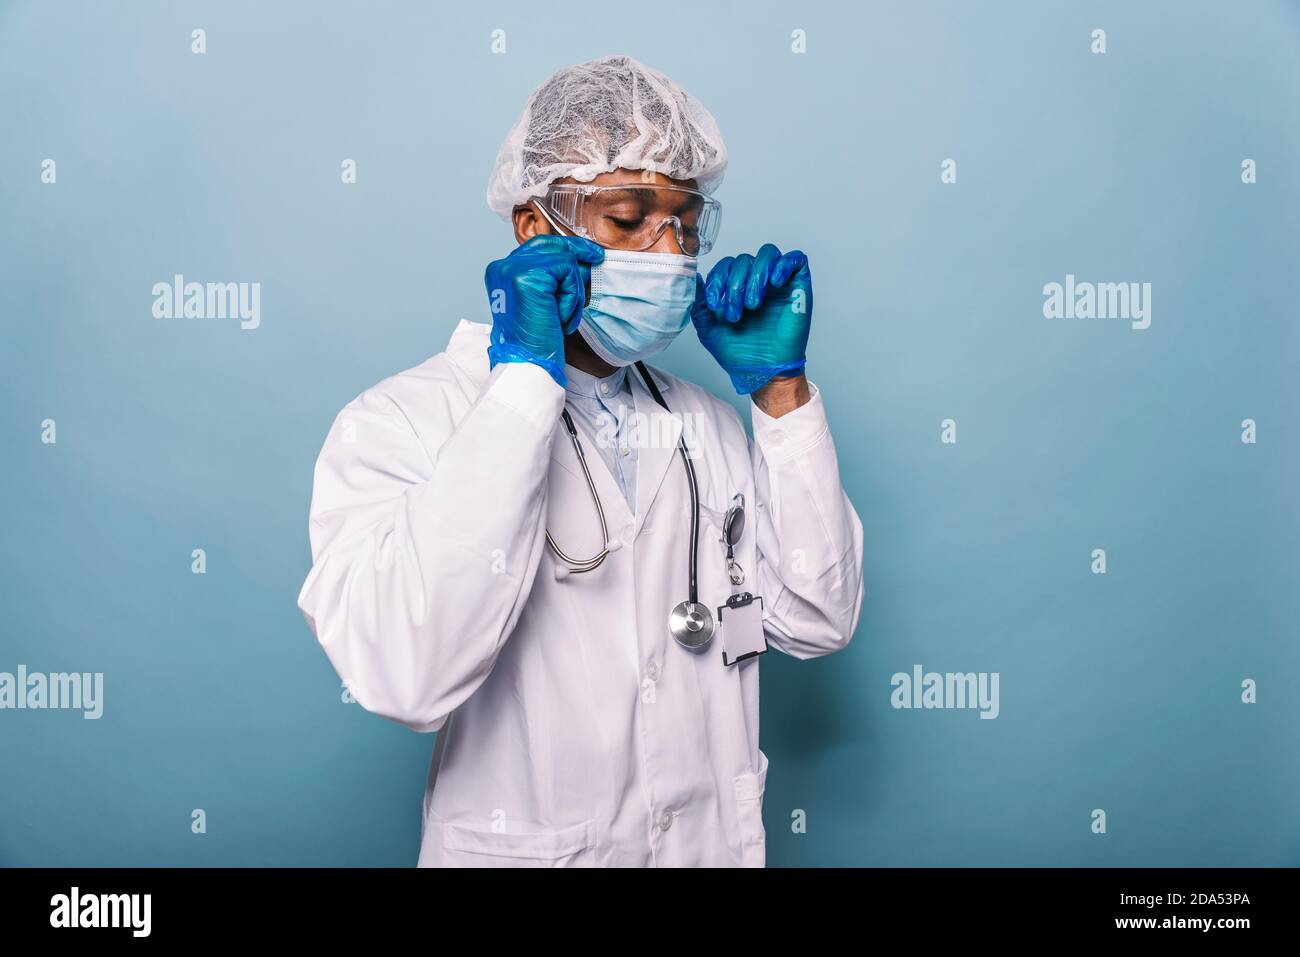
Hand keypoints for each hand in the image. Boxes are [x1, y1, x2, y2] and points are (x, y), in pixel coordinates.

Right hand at [484, 235, 604, 386]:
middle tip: (597, 257)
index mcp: (502, 273)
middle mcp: (503, 266)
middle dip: (577, 251)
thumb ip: (553, 278)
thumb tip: (581, 260)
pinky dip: (571, 294)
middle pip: (549, 244)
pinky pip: (566, 270)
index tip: (588, 253)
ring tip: (564, 316)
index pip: (538, 247)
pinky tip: (561, 316)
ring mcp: (512, 269)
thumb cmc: (537, 339)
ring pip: (562, 258)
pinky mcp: (526, 276)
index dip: (565, 248)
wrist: (529, 363)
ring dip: (573, 290)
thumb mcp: (544, 301)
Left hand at [691, 243, 811, 394]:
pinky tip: (774, 283)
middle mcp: (757, 281)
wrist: (763, 371)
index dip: (718, 279)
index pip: (726, 265)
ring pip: (768, 253)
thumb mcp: (709, 330)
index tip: (715, 304)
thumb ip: (700, 305)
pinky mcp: (799, 286)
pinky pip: (796, 259)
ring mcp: (779, 282)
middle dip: (735, 285)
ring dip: (756, 276)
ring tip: (753, 304)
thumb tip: (695, 278)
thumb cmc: (740, 354)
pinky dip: (784, 265)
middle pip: (745, 259)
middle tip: (735, 313)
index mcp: (737, 287)